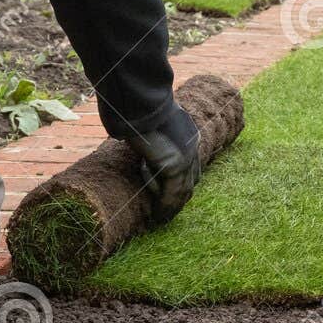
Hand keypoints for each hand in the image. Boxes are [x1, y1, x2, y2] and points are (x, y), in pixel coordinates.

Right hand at [129, 105, 200, 224]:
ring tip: (161, 220)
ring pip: (182, 191)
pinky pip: (171, 194)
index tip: (174, 196)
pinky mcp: (174, 166)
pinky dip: (164, 208)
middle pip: (191, 180)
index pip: (191, 166)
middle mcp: (192, 146)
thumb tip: (130, 138)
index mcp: (189, 134)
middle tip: (168, 213)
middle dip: (180, 199)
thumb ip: (148, 136)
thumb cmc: (134, 107)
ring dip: (171, 207)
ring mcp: (185, 157)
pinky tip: (158, 219)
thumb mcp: (147, 123)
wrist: (137, 102)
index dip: (183, 183)